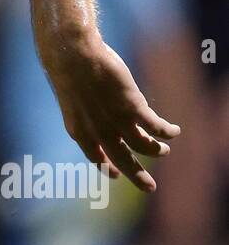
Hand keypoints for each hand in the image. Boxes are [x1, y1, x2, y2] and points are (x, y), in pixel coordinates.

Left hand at [39, 32, 179, 191]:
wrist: (73, 56)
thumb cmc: (69, 69)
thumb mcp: (73, 97)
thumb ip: (84, 112)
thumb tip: (95, 111)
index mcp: (80, 132)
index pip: (95, 158)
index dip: (107, 168)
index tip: (115, 175)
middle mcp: (99, 132)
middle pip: (123, 160)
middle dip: (137, 176)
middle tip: (150, 188)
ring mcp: (117, 122)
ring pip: (144, 146)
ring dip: (156, 150)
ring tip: (164, 150)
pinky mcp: (133, 107)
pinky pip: (155, 127)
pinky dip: (167, 132)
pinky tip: (175, 131)